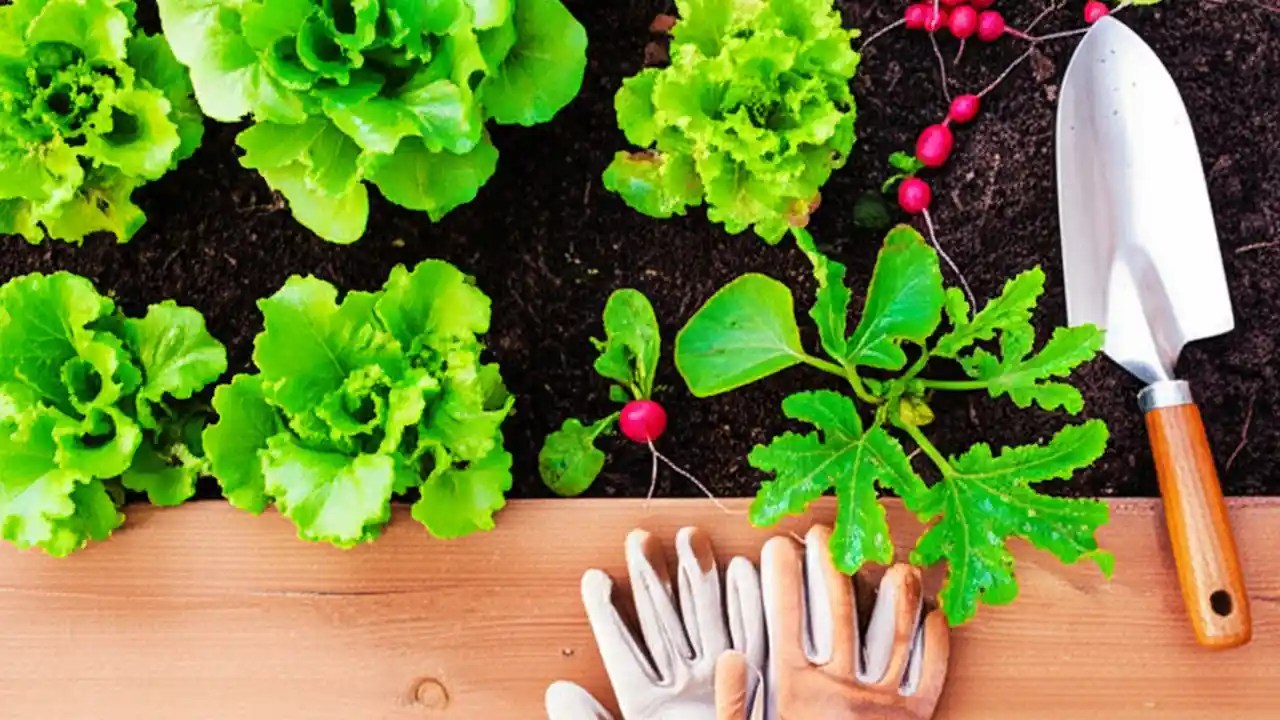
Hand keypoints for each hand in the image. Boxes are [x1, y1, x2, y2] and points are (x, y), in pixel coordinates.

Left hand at [546, 527, 766, 719]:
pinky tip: (746, 571)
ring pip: (706, 620)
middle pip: (663, 622)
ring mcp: (717, 682)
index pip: (620, 649)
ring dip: (699, 578)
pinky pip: (756, 643)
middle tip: (639, 537)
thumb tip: (558, 691)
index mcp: (645, 704)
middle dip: (651, 578)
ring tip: (689, 537)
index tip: (595, 578)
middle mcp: (681, 686)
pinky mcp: (755, 687)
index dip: (606, 613)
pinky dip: (752, 608)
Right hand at [715, 526, 948, 719]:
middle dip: (829, 563)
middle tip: (825, 533)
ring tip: (891, 559)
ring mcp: (882, 704)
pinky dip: (936, 641)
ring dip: (894, 592)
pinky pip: (930, 672)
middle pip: (837, 609)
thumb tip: (730, 655)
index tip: (776, 545)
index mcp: (794, 693)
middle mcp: (840, 690)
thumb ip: (735, 706)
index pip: (784, 616)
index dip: (781, 575)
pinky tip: (935, 615)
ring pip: (893, 632)